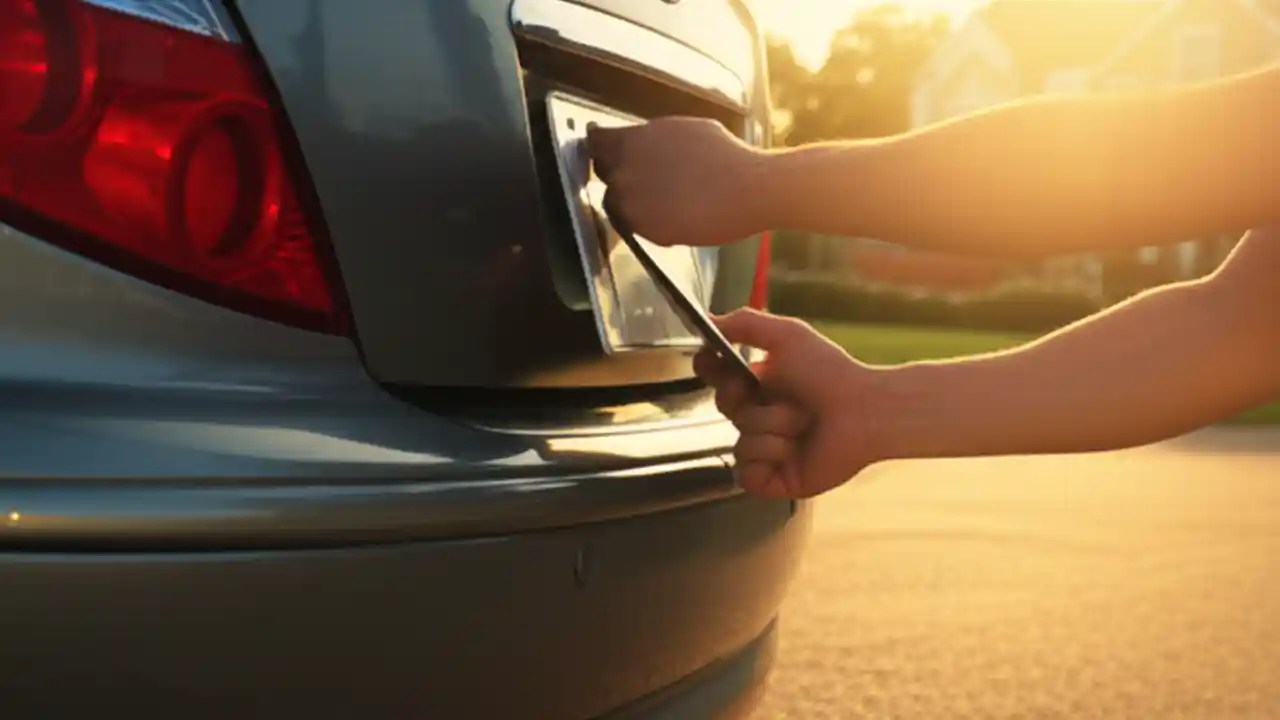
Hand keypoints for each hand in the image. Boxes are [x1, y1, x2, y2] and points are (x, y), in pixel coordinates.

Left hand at [587, 117, 768, 246]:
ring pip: (618, 203)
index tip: (607, 154)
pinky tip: (677, 216)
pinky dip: (650, 224)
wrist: (749, 188)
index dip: (603, 150)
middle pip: (605, 174)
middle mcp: (625, 168)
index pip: (597, 143)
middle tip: (647, 182)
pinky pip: (636, 225)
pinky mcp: (644, 227)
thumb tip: (642, 139)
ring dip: (634, 203)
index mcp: (635, 138)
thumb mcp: (684, 130)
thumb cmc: (727, 155)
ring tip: (667, 202)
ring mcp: (631, 200)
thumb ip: (654, 137)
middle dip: (621, 177)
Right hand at [695, 309, 884, 498]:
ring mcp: (767, 451)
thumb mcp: (787, 335)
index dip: (711, 371)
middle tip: (779, 396)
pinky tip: (793, 448)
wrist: (865, 411)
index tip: (715, 361)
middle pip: (724, 409)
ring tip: (803, 424)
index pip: (716, 379)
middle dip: (751, 402)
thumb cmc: (832, 373)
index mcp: (760, 386)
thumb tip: (708, 321)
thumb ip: (745, 323)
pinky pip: (746, 473)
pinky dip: (768, 455)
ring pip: (738, 443)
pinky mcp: (775, 480)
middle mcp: (760, 417)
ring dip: (771, 428)